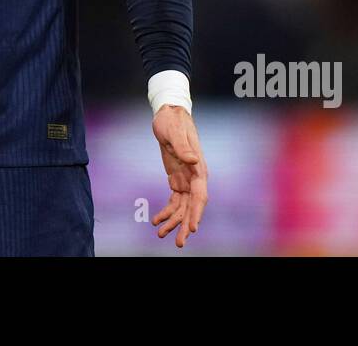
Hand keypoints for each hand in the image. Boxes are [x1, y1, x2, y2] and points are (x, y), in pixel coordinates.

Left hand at [151, 104, 208, 247]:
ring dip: (174, 222)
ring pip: (183, 207)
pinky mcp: (177, 179)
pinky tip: (156, 221)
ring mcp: (187, 179)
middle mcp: (195, 177)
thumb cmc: (173, 120)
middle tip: (179, 244)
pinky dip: (167, 212)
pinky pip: (174, 201)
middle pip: (193, 207)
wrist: (169, 113)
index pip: (200, 196)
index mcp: (199, 169)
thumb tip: (193, 160)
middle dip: (186, 225)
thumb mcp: (174, 131)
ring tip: (161, 235)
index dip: (197, 213)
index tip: (192, 228)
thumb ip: (183, 146)